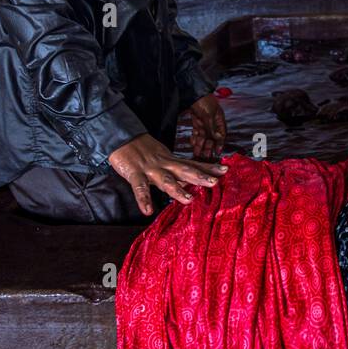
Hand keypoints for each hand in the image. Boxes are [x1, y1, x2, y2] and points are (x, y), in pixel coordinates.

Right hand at [107, 133, 225, 214]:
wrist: (121, 138)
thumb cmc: (144, 151)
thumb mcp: (163, 158)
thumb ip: (177, 169)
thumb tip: (194, 180)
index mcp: (171, 161)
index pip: (193, 164)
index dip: (208, 168)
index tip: (226, 170)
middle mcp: (164, 164)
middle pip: (185, 170)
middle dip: (200, 177)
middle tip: (215, 182)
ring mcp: (150, 169)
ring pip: (166, 179)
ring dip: (177, 190)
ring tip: (189, 200)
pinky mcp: (134, 173)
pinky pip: (139, 187)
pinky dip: (143, 199)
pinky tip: (147, 210)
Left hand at [187, 93, 227, 160]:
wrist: (192, 92)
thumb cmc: (203, 100)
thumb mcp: (208, 115)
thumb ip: (212, 128)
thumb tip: (218, 139)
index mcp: (219, 119)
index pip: (221, 134)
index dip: (219, 144)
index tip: (217, 152)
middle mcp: (212, 121)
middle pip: (211, 137)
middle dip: (208, 146)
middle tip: (206, 156)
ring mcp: (204, 120)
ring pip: (203, 135)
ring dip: (200, 144)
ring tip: (197, 152)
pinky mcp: (196, 119)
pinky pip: (196, 131)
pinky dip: (195, 137)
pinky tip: (193, 142)